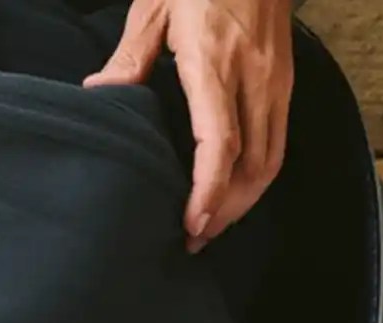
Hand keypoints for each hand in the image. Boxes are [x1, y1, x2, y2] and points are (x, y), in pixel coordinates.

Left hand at [84, 0, 292, 252]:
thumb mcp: (154, 6)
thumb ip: (129, 57)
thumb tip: (99, 95)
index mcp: (213, 62)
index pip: (220, 144)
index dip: (207, 192)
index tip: (191, 225)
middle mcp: (252, 78)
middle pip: (250, 166)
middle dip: (225, 212)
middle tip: (194, 240)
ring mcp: (274, 81)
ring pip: (270, 161)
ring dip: (244, 201)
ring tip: (213, 225)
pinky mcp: (284, 81)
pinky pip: (278, 142)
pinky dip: (258, 176)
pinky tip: (235, 190)